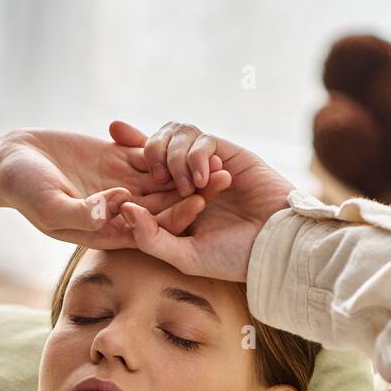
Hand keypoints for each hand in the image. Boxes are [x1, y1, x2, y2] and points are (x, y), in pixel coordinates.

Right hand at [0, 126, 230, 247]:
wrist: (13, 161)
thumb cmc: (25, 190)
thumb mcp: (49, 205)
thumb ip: (80, 213)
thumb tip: (109, 210)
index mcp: (107, 232)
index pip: (150, 230)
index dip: (174, 219)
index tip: (198, 204)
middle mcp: (120, 212)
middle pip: (165, 207)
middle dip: (194, 195)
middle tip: (223, 180)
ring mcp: (122, 186)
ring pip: (163, 181)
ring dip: (189, 171)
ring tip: (217, 155)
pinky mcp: (120, 161)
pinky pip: (150, 156)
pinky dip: (170, 148)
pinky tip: (193, 136)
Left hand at [110, 121, 294, 280]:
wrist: (278, 245)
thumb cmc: (233, 259)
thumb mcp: (186, 257)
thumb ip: (151, 238)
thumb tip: (125, 209)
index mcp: (170, 204)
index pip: (140, 172)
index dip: (125, 150)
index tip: (112, 131)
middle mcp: (184, 181)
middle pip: (155, 145)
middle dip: (149, 150)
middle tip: (156, 174)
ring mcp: (205, 166)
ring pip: (176, 135)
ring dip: (175, 156)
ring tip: (189, 185)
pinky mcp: (227, 155)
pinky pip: (202, 139)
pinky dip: (198, 154)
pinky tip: (207, 178)